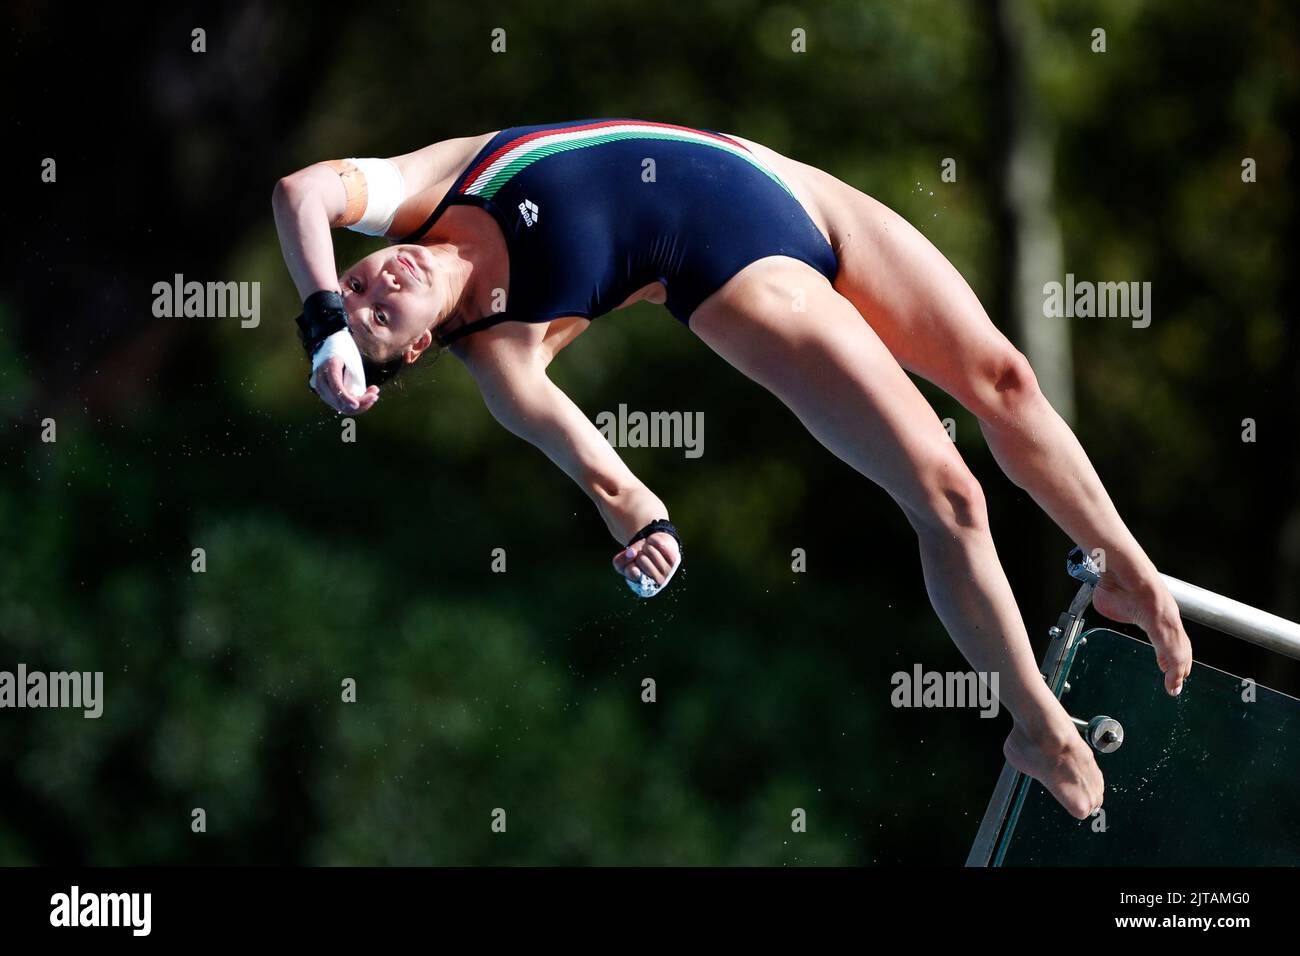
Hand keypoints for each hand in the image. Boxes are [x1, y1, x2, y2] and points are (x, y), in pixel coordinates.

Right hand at [313, 354, 378, 413]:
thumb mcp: (351, 359)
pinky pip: (342, 406)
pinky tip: (366, 398)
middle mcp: (322, 382)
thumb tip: (366, 393)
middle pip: (340, 402)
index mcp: (329, 368)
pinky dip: (355, 404)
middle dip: (360, 402)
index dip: (346, 398)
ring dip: (360, 405)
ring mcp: (322, 391)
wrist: (327, 351)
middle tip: (375, 395)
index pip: (336, 388)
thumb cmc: (343, 353)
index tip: (356, 405)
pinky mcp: (326, 396)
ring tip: (373, 396)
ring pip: (342, 407)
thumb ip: (355, 374)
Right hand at [613, 531, 680, 594]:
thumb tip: (632, 553)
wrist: (653, 548)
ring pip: (651, 551)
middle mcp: (657, 582)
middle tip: (641, 555)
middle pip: (642, 559)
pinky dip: (653, 540)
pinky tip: (654, 545)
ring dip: (646, 547)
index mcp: (642, 586)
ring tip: (648, 551)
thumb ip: (620, 560)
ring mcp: (668, 572)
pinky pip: (659, 544)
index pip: (633, 573)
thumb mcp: (622, 561)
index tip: (632, 564)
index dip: (631, 565)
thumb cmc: (636, 558)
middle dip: (638, 553)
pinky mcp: (674, 560)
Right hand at [1092, 561, 1192, 695]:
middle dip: (1180, 666)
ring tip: (1175, 686)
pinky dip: (1173, 665)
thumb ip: (1119, 611)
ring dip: (1178, 670)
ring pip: (1177, 651)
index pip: (1168, 638)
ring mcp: (1168, 621)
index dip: (1170, 654)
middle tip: (1177, 685)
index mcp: (1157, 614)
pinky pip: (1170, 649)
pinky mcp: (1164, 624)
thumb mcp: (1114, 604)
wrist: (1120, 569)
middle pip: (1179, 646)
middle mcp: (1167, 618)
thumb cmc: (1116, 582)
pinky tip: (1174, 677)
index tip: (1167, 669)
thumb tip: (1109, 606)